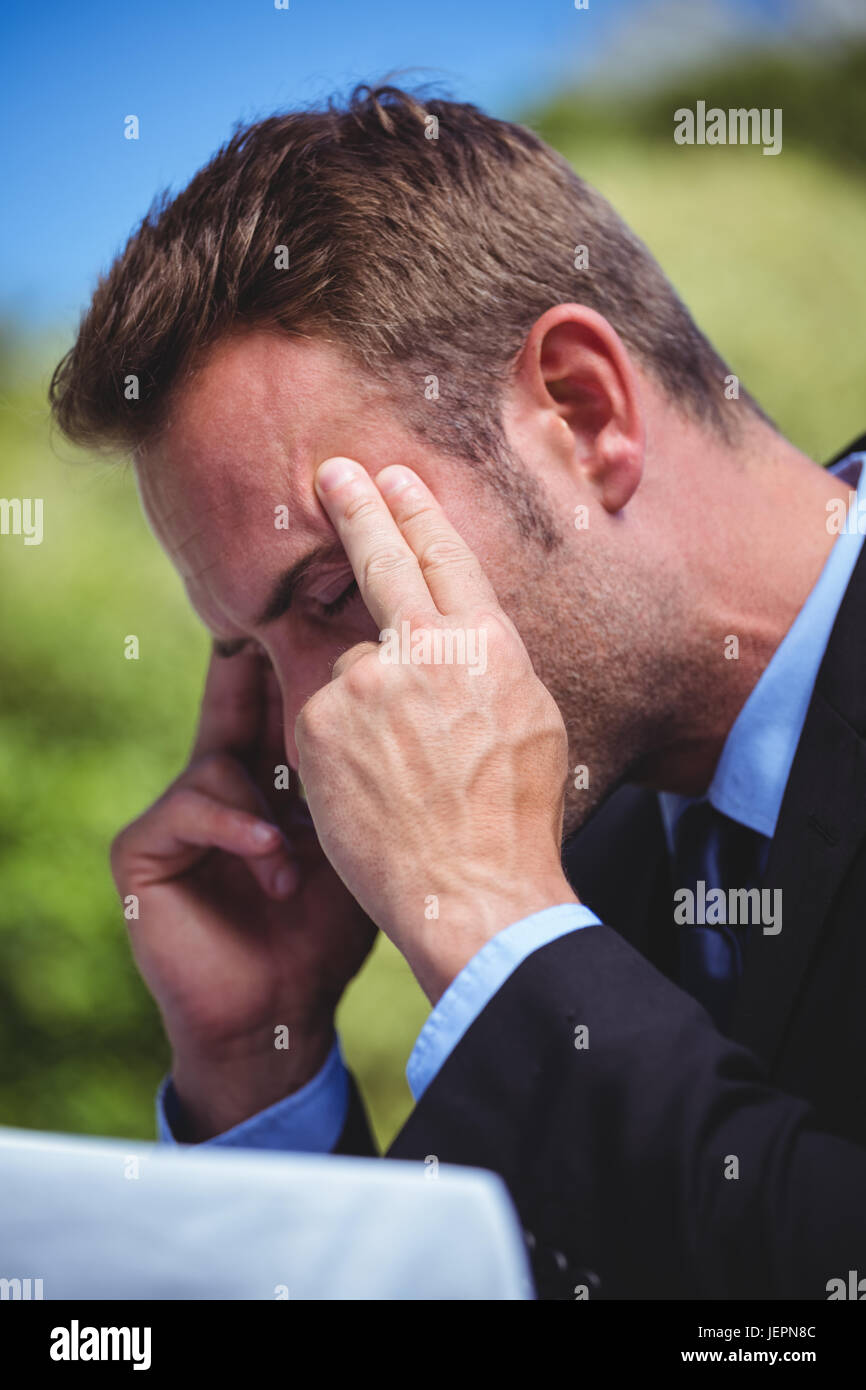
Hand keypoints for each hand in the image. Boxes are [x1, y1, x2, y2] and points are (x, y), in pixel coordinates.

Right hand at [111, 648, 375, 1138]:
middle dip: (263, 675)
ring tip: (300, 854)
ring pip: (217, 758)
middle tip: (280, 639)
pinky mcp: (142, 853)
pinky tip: (273, 859)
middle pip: (234, 704)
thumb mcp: (354, 843)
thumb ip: (361, 782)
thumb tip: (409, 707)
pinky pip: (188, 809)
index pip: (277, 703)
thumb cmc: (329, 931)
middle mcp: (218, 785)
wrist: (280, 1018)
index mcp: (266, 778)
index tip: (337, 623)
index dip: (301, 667)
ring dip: (269, 804)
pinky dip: (236, 830)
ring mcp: (175, 816)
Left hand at [295, 458, 578, 1003]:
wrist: (471, 890)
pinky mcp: (316, 725)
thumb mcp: (530, 720)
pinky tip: (369, 788)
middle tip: (333, 471)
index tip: (393, 476)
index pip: (443, 555)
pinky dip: (338, 746)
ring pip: (353, 672)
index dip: (416, 510)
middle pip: (380, 560)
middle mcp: (421, 647)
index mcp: (485, 643)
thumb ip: (486, 663)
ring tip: (401, 775)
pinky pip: (322, 718)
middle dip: (357, 507)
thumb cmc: (513, 816)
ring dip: (367, 708)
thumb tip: (453, 633)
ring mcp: (364, 683)